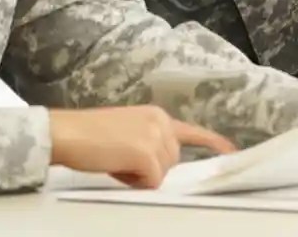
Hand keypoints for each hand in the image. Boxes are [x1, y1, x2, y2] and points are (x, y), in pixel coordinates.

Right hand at [49, 106, 236, 187]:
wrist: (65, 132)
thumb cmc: (87, 136)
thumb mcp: (125, 131)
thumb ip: (148, 143)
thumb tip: (159, 167)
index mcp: (155, 115)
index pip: (192, 131)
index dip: (213, 144)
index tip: (232, 152)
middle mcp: (161, 122)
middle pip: (172, 162)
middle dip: (150, 168)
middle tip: (120, 159)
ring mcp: (156, 137)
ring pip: (162, 174)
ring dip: (141, 176)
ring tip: (115, 160)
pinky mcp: (148, 155)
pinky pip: (152, 182)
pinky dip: (134, 182)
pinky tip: (116, 167)